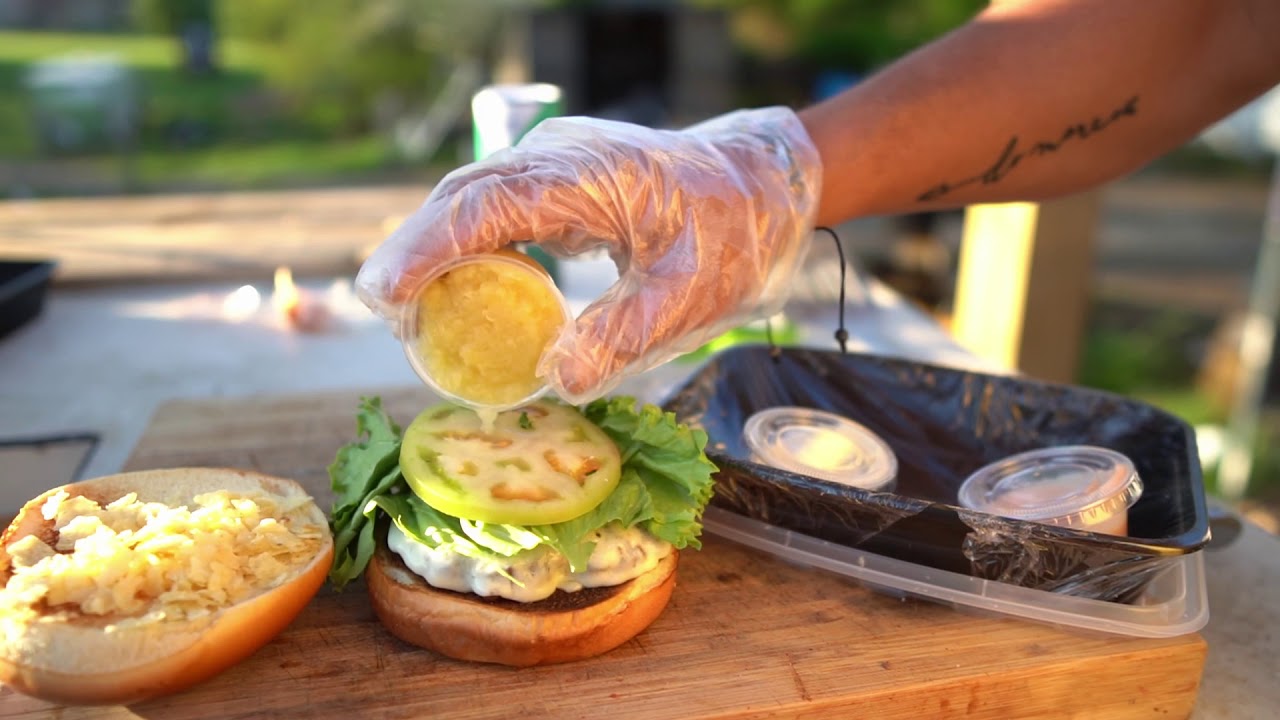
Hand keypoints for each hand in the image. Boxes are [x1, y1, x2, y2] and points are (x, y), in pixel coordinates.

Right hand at [356, 106, 821, 403]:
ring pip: (473, 201)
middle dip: (415, 257)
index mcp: (586, 178)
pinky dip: (472, 252)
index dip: (425, 250)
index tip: (384, 297)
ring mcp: (555, 165)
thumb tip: (557, 382)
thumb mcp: (690, 297)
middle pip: (462, 198)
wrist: (762, 184)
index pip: (483, 205)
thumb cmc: (732, 235)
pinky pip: (498, 211)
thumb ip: (624, 337)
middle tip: (390, 324)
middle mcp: (558, 160)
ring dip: (438, 255)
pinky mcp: (558, 183)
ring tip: (419, 320)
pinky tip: (472, 298)